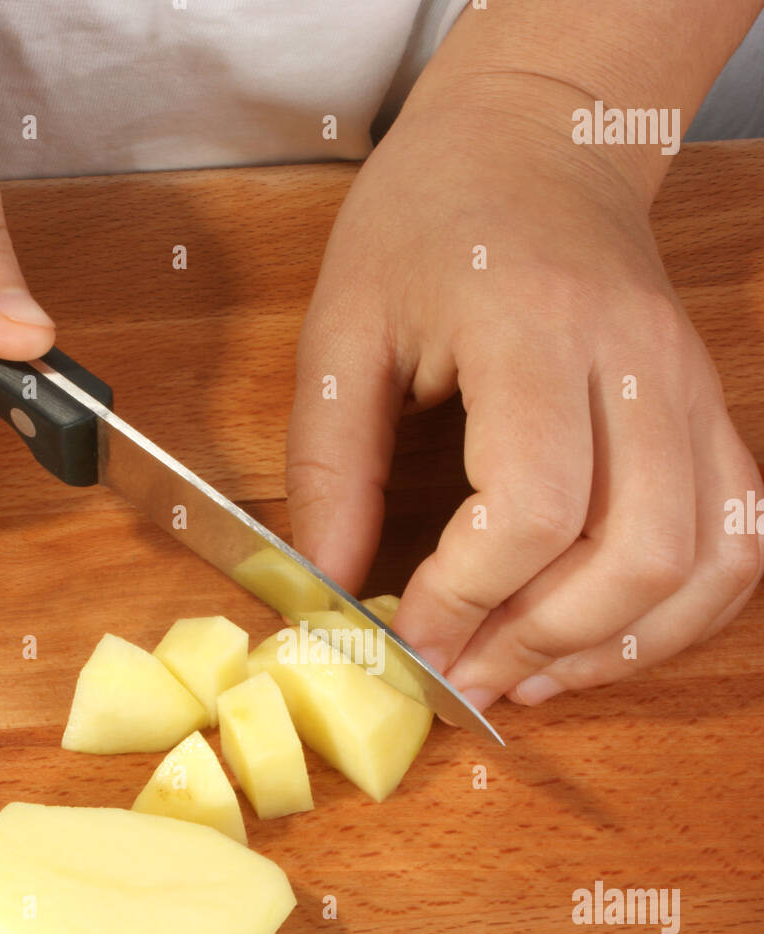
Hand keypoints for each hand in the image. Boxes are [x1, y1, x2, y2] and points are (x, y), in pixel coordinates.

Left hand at [286, 74, 762, 711]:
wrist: (540, 140)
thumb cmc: (430, 219)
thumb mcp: (344, 328)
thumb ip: (330, 465)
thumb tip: (326, 590)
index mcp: (533, 326)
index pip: (535, 506)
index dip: (469, 597)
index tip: (411, 635)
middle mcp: (638, 362)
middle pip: (635, 553)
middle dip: (540, 642)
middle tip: (464, 675)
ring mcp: (691, 389)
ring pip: (701, 561)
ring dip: (614, 647)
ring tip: (527, 676)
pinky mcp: (711, 412)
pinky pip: (738, 540)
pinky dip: (680, 614)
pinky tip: (603, 639)